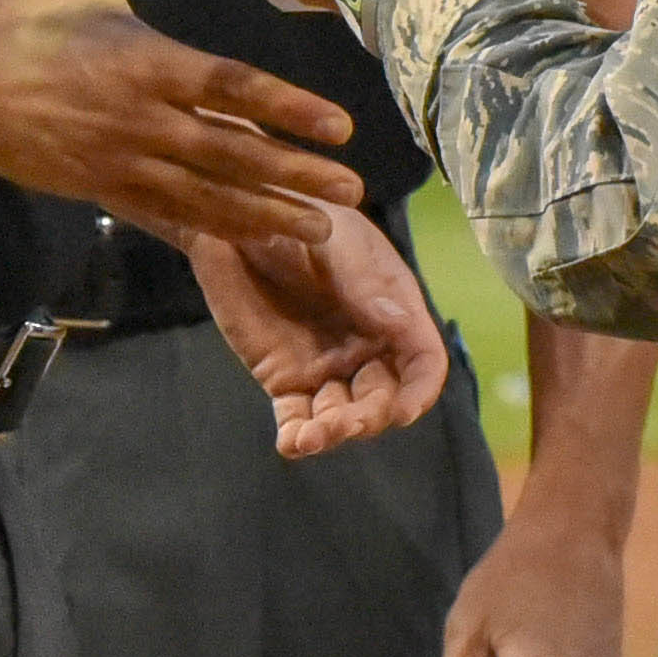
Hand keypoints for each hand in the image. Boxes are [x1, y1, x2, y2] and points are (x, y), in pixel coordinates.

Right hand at [0, 0, 363, 245]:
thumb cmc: (19, 20)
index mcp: (145, 62)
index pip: (233, 90)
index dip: (290, 110)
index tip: (340, 127)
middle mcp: (143, 120)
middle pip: (234, 156)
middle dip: (297, 176)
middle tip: (352, 192)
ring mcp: (124, 162)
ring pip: (209, 198)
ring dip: (268, 214)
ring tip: (321, 230)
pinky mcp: (104, 189)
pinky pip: (170, 216)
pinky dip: (217, 228)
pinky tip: (254, 237)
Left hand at [187, 196, 450, 458]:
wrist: (234, 213)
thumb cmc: (297, 212)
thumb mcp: (334, 237)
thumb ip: (364, 282)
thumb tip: (399, 325)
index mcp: (394, 311)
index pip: (423, 363)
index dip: (420, 391)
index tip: (402, 411)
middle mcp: (367, 346)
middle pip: (385, 398)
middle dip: (369, 418)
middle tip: (342, 423)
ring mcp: (327, 366)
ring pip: (342, 415)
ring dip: (334, 432)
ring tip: (310, 437)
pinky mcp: (285, 378)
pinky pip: (297, 416)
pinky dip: (297, 436)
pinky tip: (292, 444)